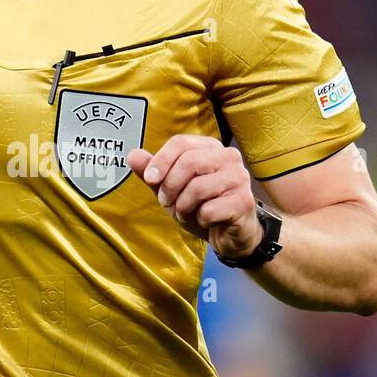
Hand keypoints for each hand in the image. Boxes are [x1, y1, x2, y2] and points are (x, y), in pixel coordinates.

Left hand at [127, 136, 263, 259]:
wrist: (230, 234)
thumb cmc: (202, 207)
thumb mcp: (172, 189)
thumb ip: (154, 172)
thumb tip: (132, 155)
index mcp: (210, 148)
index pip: (181, 142)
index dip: (161, 160)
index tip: (150, 179)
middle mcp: (229, 157)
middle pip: (189, 162)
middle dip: (170, 186)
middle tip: (166, 202)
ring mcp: (239, 178)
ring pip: (198, 188)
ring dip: (183, 207)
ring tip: (185, 213)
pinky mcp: (244, 201)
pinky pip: (209, 210)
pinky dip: (200, 220)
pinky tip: (206, 221)